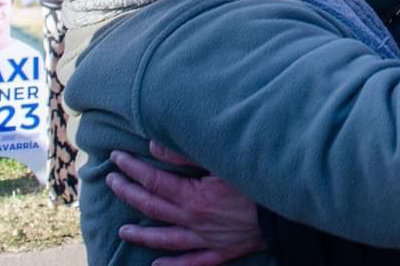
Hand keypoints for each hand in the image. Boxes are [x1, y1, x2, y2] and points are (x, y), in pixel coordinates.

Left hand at [107, 142, 264, 265]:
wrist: (288, 210)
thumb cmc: (258, 179)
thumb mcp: (223, 161)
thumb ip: (186, 155)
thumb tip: (155, 145)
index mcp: (194, 196)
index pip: (154, 180)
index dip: (133, 168)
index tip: (117, 157)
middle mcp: (195, 220)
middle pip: (153, 207)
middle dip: (129, 193)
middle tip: (111, 182)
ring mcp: (207, 239)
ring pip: (166, 240)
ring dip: (142, 234)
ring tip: (123, 230)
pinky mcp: (222, 252)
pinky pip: (193, 262)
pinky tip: (156, 265)